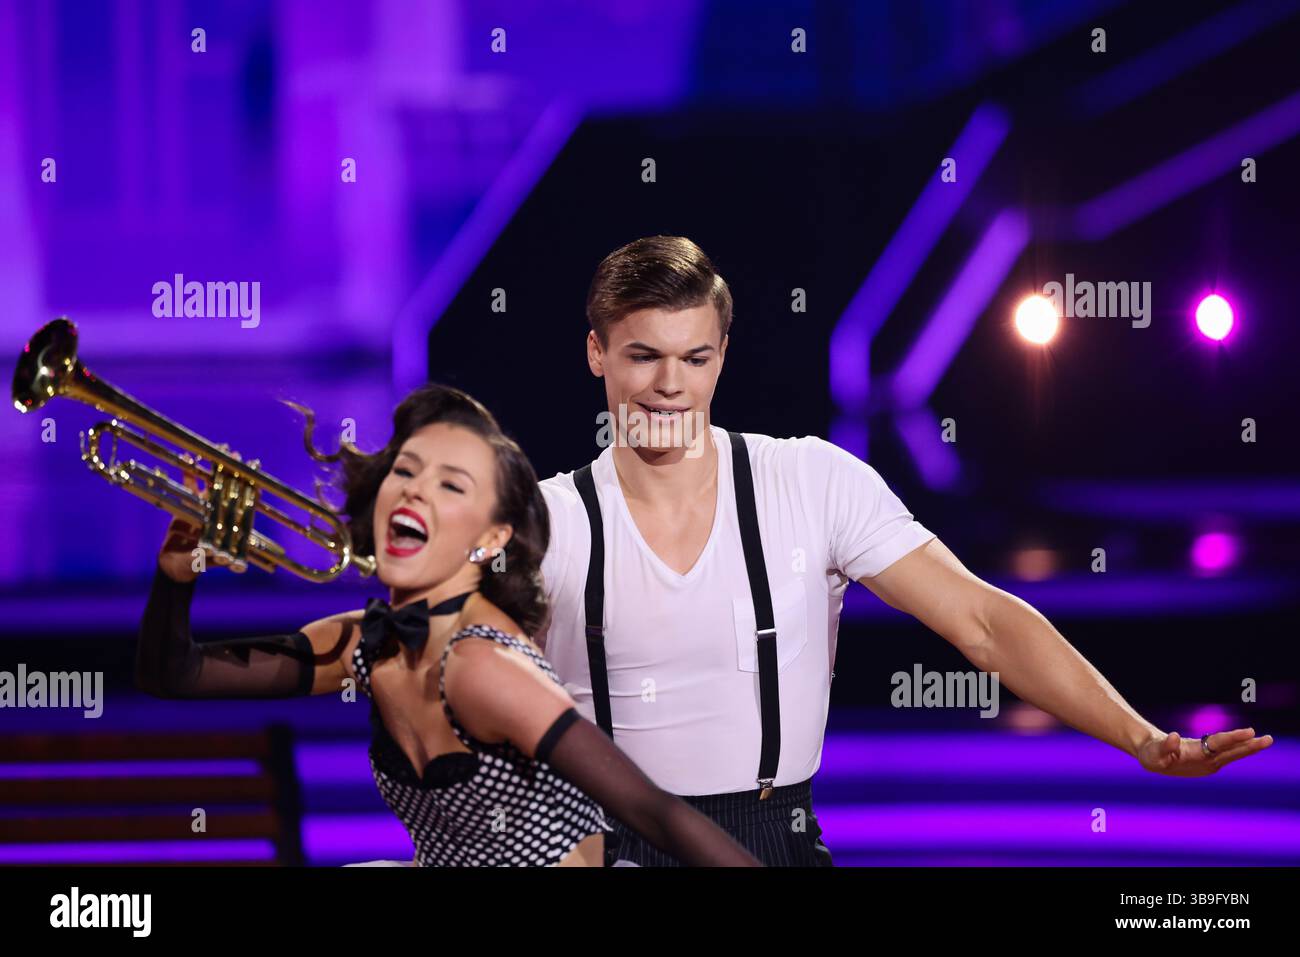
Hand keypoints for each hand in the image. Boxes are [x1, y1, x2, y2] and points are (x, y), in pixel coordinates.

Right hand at [157, 450, 240, 583]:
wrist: (173, 567)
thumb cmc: (191, 568)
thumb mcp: (199, 564)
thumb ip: (208, 561)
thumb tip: (221, 559)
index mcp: (228, 527)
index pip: (243, 506)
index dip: (250, 491)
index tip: (255, 476)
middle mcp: (220, 514)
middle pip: (230, 489)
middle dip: (233, 472)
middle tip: (235, 454)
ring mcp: (205, 507)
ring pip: (212, 483)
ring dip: (215, 468)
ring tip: (218, 450)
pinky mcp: (188, 505)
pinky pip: (189, 485)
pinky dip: (188, 472)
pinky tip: (188, 457)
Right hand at [1137, 727, 1273, 776]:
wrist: (1154, 760)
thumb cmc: (1152, 756)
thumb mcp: (1153, 753)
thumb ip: (1164, 746)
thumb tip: (1175, 737)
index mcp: (1194, 758)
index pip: (1218, 745)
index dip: (1233, 738)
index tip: (1249, 732)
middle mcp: (1207, 761)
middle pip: (1232, 752)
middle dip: (1250, 746)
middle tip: (1268, 739)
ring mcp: (1210, 761)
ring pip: (1233, 752)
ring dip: (1250, 746)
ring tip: (1266, 739)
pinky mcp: (1210, 758)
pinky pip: (1228, 750)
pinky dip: (1240, 745)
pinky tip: (1250, 741)